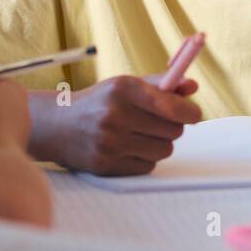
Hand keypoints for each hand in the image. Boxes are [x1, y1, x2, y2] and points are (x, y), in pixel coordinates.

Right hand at [41, 73, 201, 174]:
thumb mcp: (126, 85)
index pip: (170, 106)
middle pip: (173, 131)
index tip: (193, 114)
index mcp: (123, 89)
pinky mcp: (106, 165)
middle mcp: (115, 115)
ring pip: (164, 150)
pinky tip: (127, 148)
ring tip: (140, 135)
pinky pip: (148, 166)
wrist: (57, 125)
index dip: (189, 112)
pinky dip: (144, 158)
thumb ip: (161, 84)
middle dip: (172, 127)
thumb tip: (192, 86)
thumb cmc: (99, 103)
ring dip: (159, 144)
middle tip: (158, 122)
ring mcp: (109, 142)